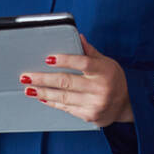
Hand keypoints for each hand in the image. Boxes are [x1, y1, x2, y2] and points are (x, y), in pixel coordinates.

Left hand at [19, 33, 133, 127]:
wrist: (126, 105)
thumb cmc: (114, 79)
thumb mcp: (107, 63)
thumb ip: (90, 52)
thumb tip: (78, 37)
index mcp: (104, 71)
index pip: (83, 63)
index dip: (65, 60)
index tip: (48, 58)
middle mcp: (100, 88)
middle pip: (67, 82)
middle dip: (44, 79)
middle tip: (27, 76)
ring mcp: (94, 104)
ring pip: (63, 97)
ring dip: (43, 92)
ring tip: (28, 88)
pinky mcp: (88, 116)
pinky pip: (66, 108)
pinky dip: (52, 102)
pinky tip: (41, 97)